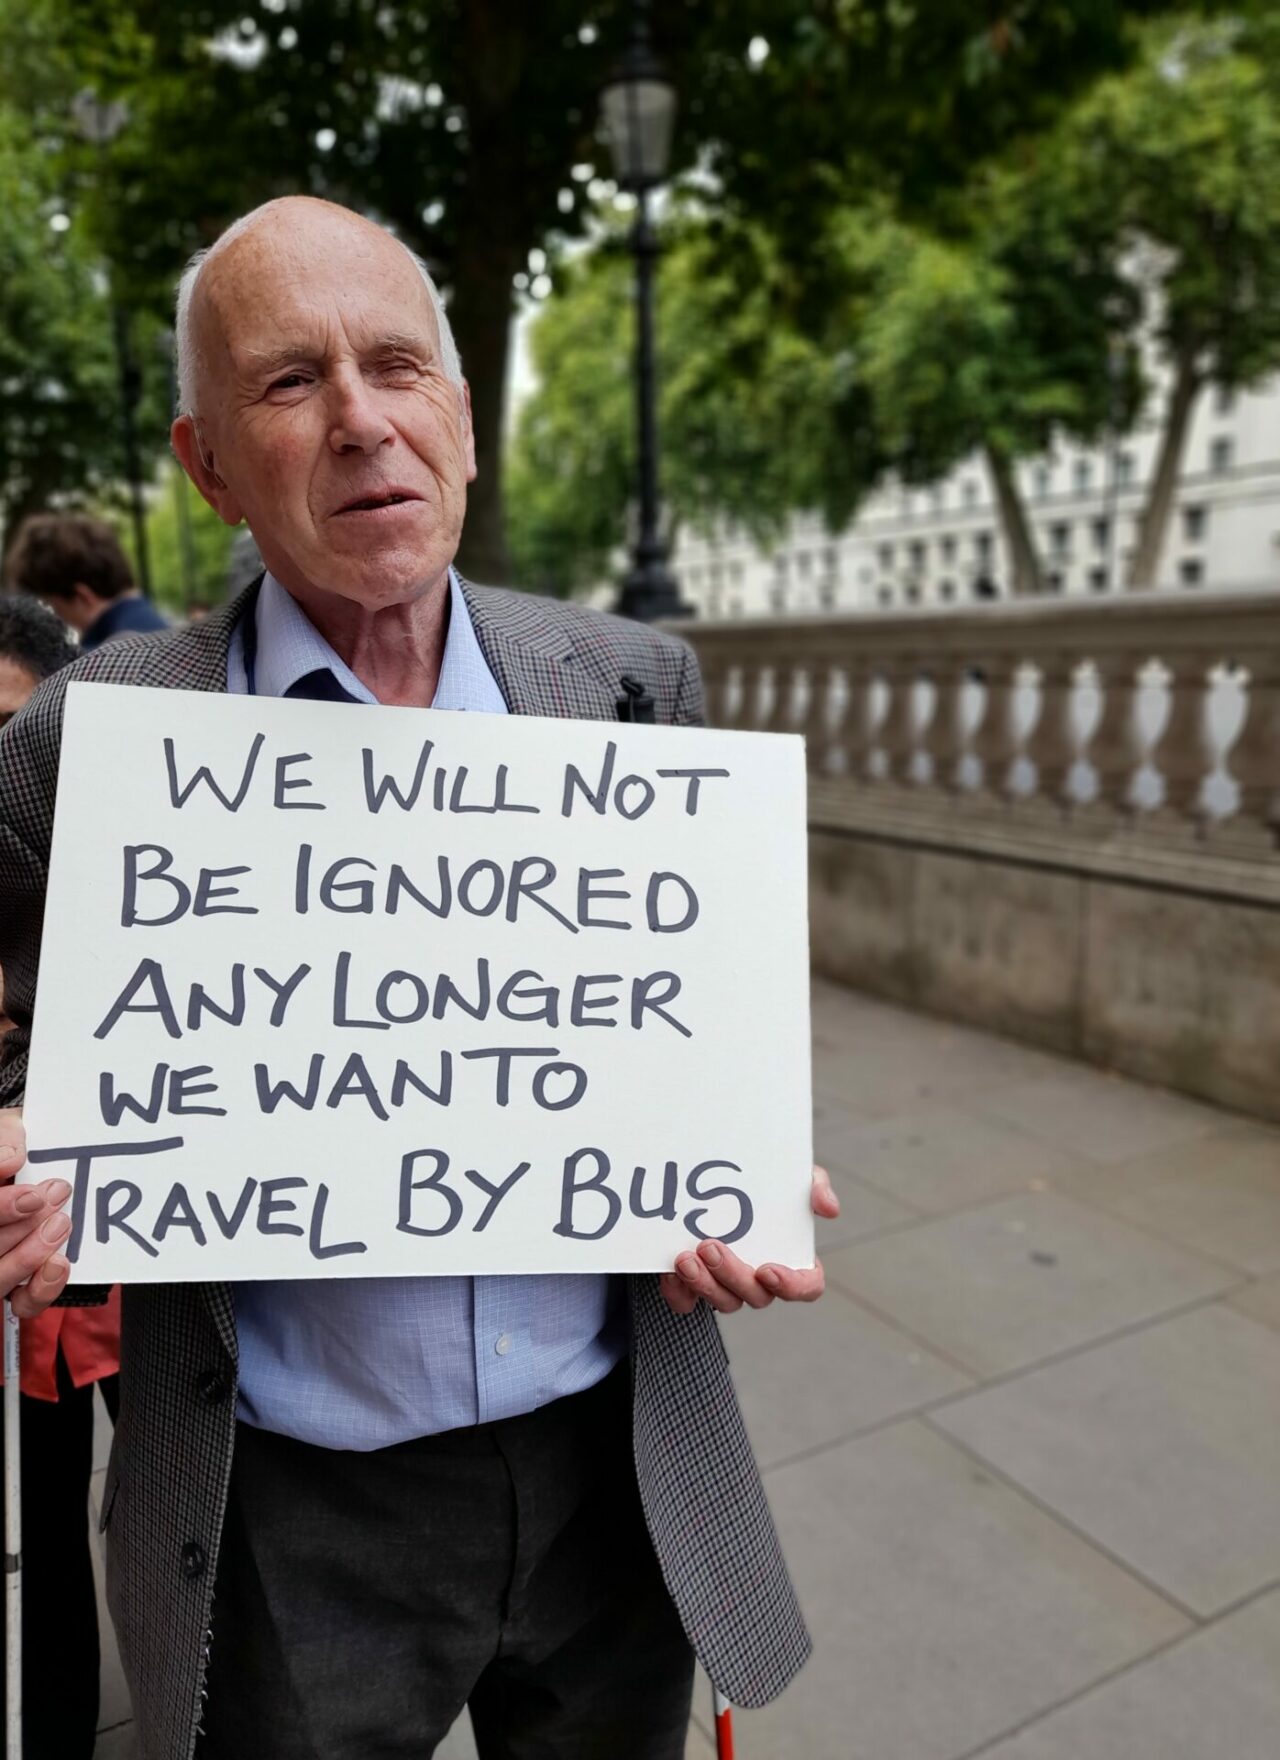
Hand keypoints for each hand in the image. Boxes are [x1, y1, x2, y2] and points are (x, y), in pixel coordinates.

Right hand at [0, 1107, 71, 1313]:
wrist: (31, 1152)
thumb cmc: (12, 1141)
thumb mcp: (8, 1126)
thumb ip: (5, 1137)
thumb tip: (13, 1156)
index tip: (23, 1174)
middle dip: (14, 1221)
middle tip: (51, 1194)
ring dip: (29, 1252)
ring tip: (60, 1221)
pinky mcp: (15, 1284)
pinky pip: (22, 1302)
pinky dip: (41, 1288)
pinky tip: (58, 1263)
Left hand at [660, 1164, 838, 1316]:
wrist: (710, 1179)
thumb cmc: (764, 1183)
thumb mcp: (792, 1176)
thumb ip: (814, 1186)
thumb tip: (828, 1208)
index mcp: (792, 1259)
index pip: (806, 1287)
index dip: (791, 1286)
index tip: (768, 1270)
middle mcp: (761, 1280)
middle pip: (757, 1296)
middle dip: (732, 1275)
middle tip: (710, 1246)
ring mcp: (728, 1286)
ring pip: (723, 1302)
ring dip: (704, 1284)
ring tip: (684, 1258)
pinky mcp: (696, 1286)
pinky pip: (688, 1303)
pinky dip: (678, 1292)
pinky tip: (669, 1270)